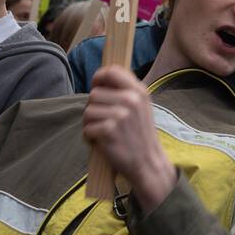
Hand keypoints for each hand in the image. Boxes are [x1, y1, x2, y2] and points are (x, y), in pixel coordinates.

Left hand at [83, 66, 177, 214]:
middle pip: (94, 94)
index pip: (111, 71)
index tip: (97, 87)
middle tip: (106, 122)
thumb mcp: (141, 107)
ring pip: (88, 111)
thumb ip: (125, 91)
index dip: (99, 77)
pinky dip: (90, 137)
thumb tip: (100, 79)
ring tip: (105, 132)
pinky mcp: (109, 131)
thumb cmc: (140, 135)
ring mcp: (120, 116)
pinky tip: (103, 142)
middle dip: (94, 108)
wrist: (148, 164)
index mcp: (139, 91)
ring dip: (91, 124)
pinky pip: (87, 128)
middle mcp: (130, 100)